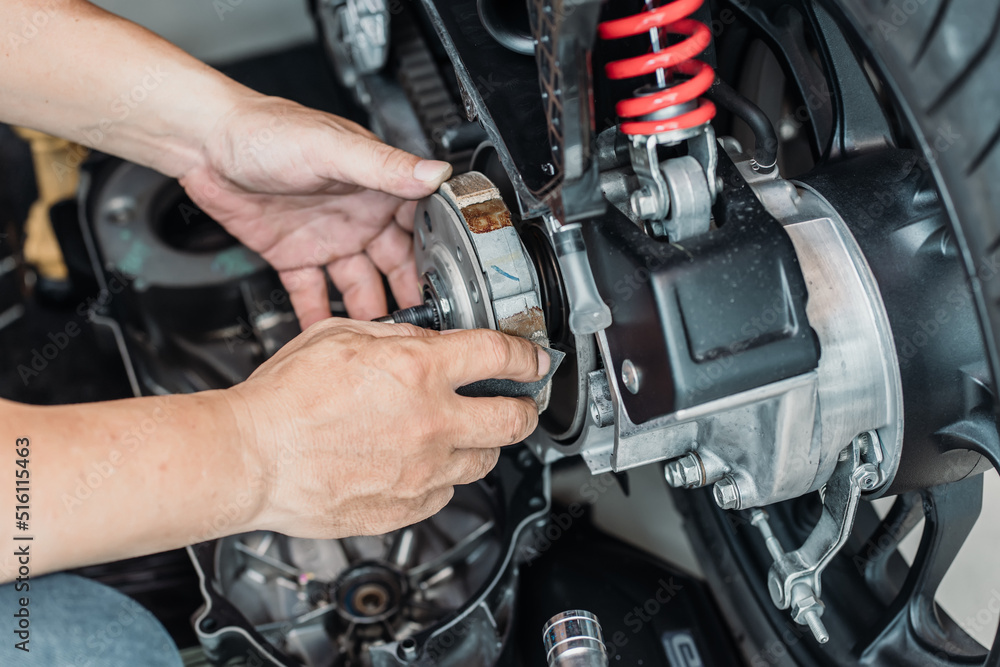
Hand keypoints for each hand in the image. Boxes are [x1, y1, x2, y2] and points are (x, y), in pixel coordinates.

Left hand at [178, 95, 452, 326]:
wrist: (205, 142)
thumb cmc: (267, 130)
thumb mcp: (334, 149)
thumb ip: (386, 167)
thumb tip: (436, 173)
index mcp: (376, 186)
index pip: (420, 225)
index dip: (437, 255)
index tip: (452, 287)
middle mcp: (358, 214)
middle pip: (396, 264)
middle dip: (411, 294)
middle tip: (424, 328)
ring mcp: (327, 237)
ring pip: (360, 285)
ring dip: (371, 313)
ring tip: (383, 340)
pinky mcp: (294, 255)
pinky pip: (313, 294)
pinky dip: (321, 317)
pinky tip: (332, 338)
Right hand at [225, 319, 549, 537]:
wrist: (251, 459)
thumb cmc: (284, 399)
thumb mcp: (341, 337)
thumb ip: (397, 337)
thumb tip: (429, 342)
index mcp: (418, 370)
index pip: (500, 355)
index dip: (526, 354)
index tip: (532, 359)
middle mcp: (431, 422)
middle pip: (513, 419)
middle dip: (524, 407)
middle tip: (517, 401)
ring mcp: (423, 471)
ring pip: (483, 461)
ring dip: (480, 444)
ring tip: (459, 433)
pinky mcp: (407, 508)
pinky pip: (445, 493)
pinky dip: (441, 476)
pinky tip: (418, 463)